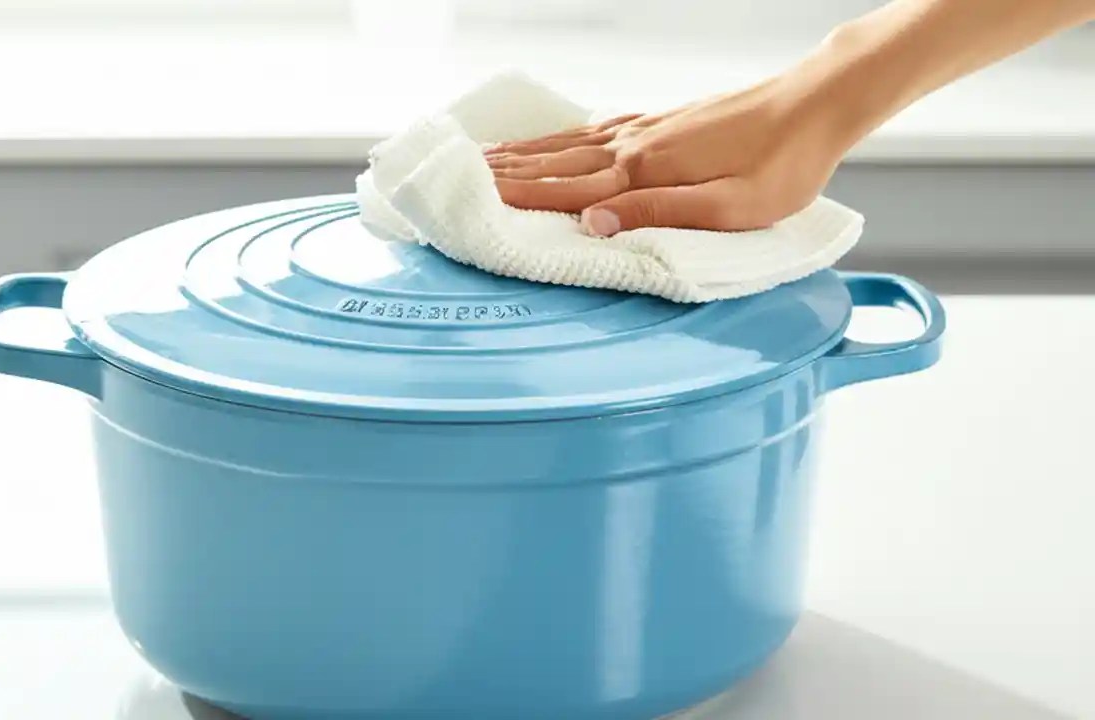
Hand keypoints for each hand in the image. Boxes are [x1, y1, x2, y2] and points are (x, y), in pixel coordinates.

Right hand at [486, 72, 853, 235]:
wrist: (813, 105)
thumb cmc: (782, 166)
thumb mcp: (729, 208)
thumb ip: (658, 215)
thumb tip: (592, 223)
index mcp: (645, 171)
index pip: (565, 188)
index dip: (515, 195)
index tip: (472, 197)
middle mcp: (635, 144)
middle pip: (554, 161)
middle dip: (504, 171)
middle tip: (459, 175)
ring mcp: (646, 128)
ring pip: (569, 142)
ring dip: (524, 152)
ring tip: (486, 156)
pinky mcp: (661, 121)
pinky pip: (593, 129)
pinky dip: (560, 136)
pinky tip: (552, 139)